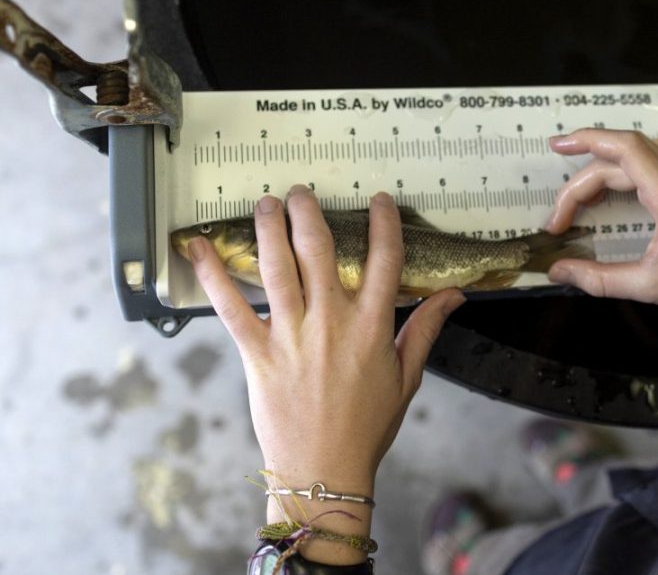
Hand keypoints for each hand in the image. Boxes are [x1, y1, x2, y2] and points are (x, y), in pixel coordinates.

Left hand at [188, 187, 463, 561]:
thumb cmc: (368, 427)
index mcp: (371, 326)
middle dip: (308, 212)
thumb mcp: (406, 377)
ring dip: (268, 228)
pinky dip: (213, 275)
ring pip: (276, 267)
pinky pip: (230, 307)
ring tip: (266, 203)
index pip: (382, 260)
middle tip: (300, 191)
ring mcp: (291, 336)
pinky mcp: (257, 354)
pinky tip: (198, 247)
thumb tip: (453, 296)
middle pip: (318, 250)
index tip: (378, 200)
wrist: (324, 471)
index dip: (383, 223)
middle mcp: (330, 322)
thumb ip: (425, 329)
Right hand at [545, 129, 657, 324]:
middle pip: (619, 158)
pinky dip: (625, 163)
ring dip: (601, 165)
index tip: (556, 152)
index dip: (585, 141)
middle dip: (581, 184)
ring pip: (635, 154)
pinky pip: (652, 159)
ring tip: (576, 191)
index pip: (623, 149)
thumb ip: (600, 279)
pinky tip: (614, 181)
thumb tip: (558, 272)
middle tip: (557, 222)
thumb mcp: (651, 286)